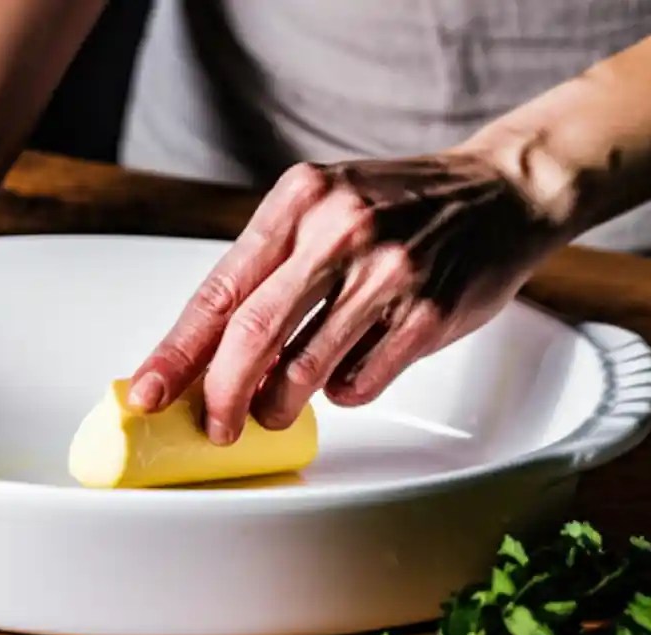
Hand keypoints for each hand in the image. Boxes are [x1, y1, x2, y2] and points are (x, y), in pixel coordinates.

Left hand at [128, 152, 564, 444]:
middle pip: (252, 335)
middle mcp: (339, 231)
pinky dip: (340, 393)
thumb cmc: (399, 206)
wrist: (502, 191)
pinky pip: (359, 382)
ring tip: (275, 407)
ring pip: (303, 370)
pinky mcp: (428, 315)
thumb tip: (208, 348)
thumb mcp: (326, 204)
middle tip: (213, 426)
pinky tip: (348, 371)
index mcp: (299, 200)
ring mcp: (388, 273)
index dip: (176, 351)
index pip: (219, 290)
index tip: (147, 392)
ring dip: (277, 405)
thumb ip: (271, 264)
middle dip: (219, 395)